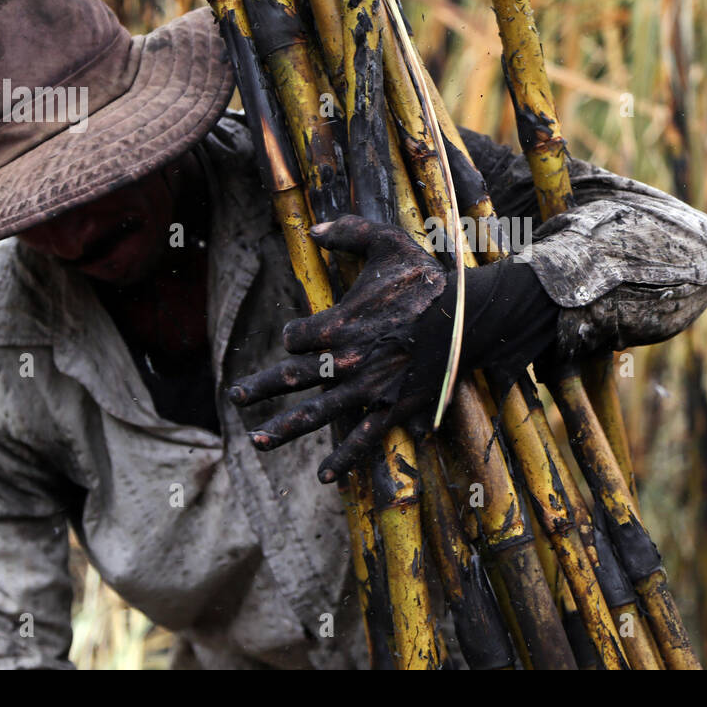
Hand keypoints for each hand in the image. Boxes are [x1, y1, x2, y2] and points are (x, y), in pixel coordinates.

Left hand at [227, 214, 449, 481]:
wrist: (470, 319)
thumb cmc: (428, 280)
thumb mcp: (388, 243)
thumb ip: (348, 232)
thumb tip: (313, 229)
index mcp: (338, 324)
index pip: (295, 337)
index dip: (294, 334)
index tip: (301, 334)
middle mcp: (345, 362)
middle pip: (290, 378)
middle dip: (260, 388)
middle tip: (236, 397)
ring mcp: (367, 391)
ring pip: (316, 415)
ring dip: (283, 429)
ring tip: (257, 441)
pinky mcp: (392, 410)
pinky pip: (363, 440)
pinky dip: (343, 460)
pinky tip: (324, 476)